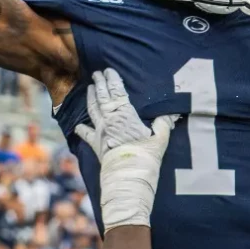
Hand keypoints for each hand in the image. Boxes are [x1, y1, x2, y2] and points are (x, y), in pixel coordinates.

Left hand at [73, 69, 176, 230]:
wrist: (128, 178)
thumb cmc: (146, 158)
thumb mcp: (160, 139)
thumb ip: (163, 124)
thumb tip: (172, 114)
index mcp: (124, 115)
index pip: (117, 92)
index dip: (112, 80)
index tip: (108, 70)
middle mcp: (109, 120)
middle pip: (102, 98)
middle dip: (99, 84)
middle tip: (96, 74)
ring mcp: (100, 132)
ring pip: (92, 110)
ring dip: (90, 98)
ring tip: (89, 89)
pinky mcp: (95, 145)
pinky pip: (85, 134)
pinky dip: (81, 128)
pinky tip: (77, 124)